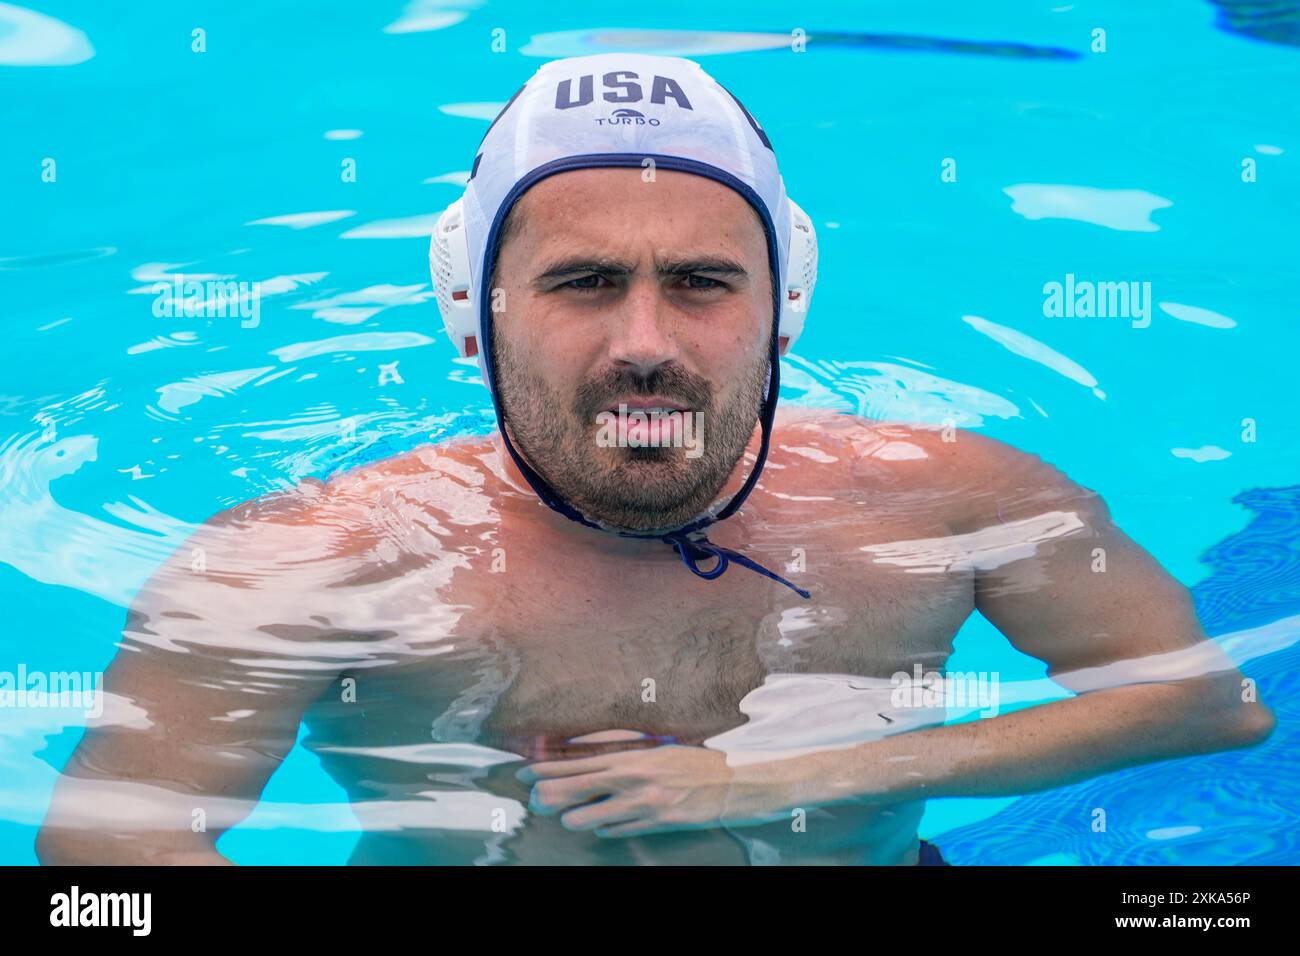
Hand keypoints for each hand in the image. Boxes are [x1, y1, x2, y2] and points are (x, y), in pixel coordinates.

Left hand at [515, 741, 799, 837]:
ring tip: (567, 818)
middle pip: (578, 788)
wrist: (734, 780)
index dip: (548, 769)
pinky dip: (607, 828)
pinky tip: (601, 827)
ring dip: (576, 818)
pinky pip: (620, 829)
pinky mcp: (657, 823)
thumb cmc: (694, 760)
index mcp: (633, 755)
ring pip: (594, 815)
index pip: (579, 762)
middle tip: (534, 800)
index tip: (526, 773)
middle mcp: (634, 778)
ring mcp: (645, 803)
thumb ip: (621, 751)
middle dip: (551, 794)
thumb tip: (586, 753)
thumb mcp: (657, 747)